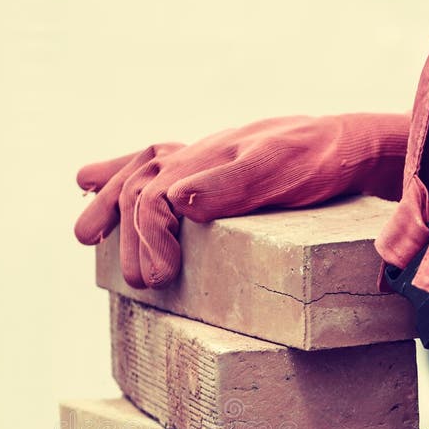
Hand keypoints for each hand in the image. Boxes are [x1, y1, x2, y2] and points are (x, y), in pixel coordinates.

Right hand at [74, 113, 409, 287]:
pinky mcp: (203, 173)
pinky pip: (150, 171)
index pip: (151, 199)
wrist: (344, 146)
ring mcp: (193, 163)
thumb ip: (231, 183)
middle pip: (135, 193)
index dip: (149, 240)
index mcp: (199, 159)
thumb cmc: (313, 159)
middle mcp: (189, 158)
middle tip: (143, 283)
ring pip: (133, 179)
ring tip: (85, 236)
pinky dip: (115, 176)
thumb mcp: (277, 170)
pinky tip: (91, 182)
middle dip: (129, 240)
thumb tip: (180, 202)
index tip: (162, 275)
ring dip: (107, 208)